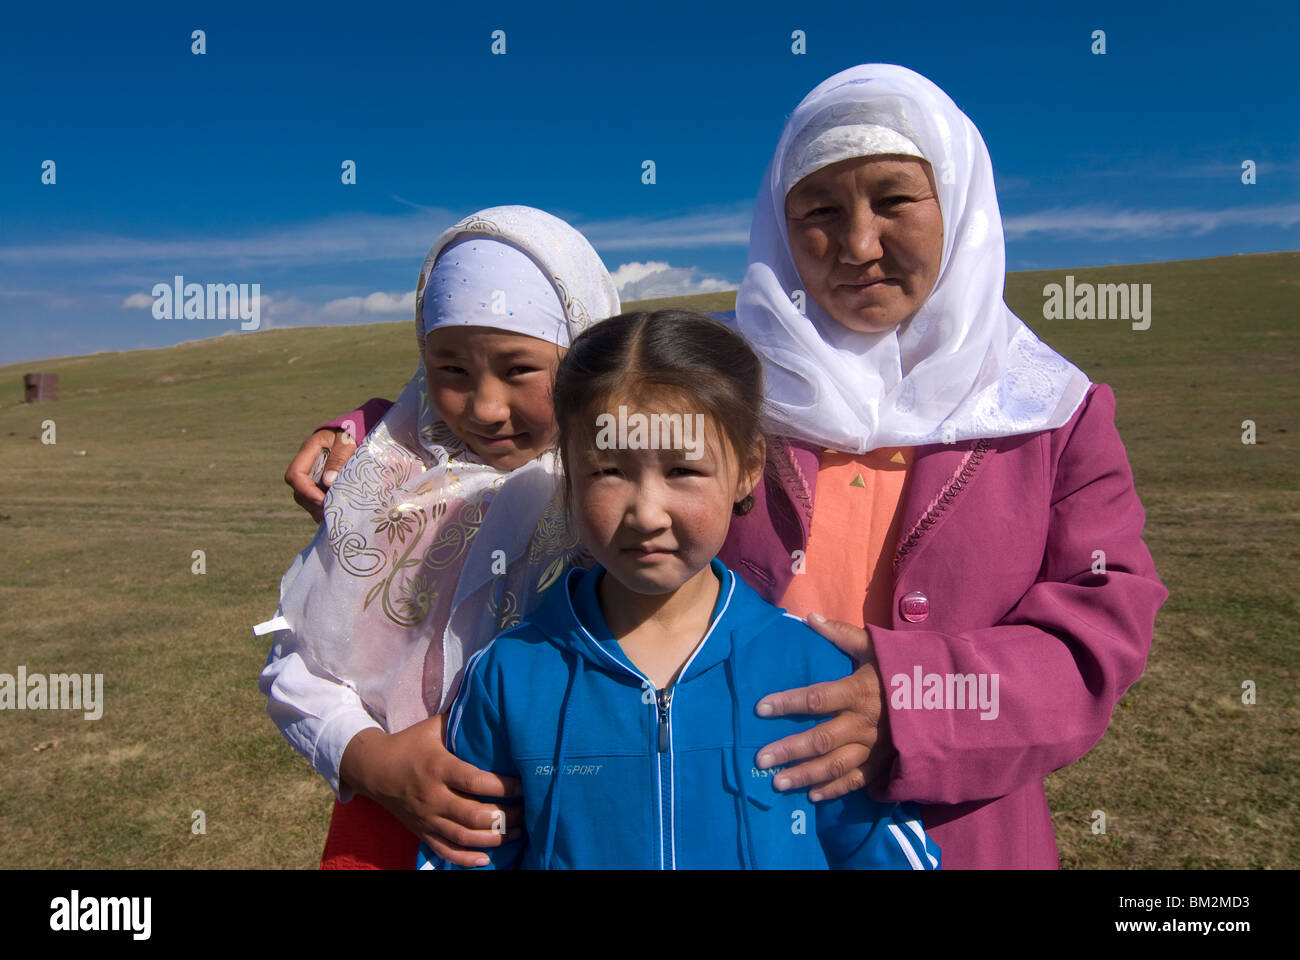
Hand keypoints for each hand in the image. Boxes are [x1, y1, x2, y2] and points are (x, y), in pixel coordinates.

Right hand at [284, 427, 356, 522]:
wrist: (359, 426)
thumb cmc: (354, 431)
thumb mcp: (348, 441)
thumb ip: (339, 458)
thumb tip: (328, 482)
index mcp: (309, 449)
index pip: (295, 475)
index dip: (306, 490)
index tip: (323, 500)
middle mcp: (307, 462)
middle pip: (298, 489)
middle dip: (312, 502)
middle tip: (330, 512)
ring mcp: (313, 471)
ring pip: (305, 495)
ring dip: (316, 508)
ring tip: (332, 515)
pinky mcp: (321, 479)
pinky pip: (315, 496)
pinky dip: (321, 506)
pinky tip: (334, 511)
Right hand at [339, 716, 522, 867]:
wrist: (372, 769)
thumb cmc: (410, 744)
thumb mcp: (433, 728)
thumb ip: (460, 721)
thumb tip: (491, 705)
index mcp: (438, 768)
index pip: (476, 782)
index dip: (504, 787)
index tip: (525, 786)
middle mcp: (433, 796)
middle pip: (474, 815)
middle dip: (506, 816)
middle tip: (528, 811)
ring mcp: (426, 818)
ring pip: (464, 837)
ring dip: (495, 839)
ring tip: (518, 832)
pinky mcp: (421, 832)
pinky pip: (445, 851)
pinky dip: (466, 859)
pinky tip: (486, 859)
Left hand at [754, 614, 892, 802]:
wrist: (950, 698)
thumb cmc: (905, 669)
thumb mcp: (877, 647)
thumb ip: (842, 635)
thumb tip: (809, 618)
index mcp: (859, 691)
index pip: (816, 698)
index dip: (787, 703)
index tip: (760, 708)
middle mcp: (864, 723)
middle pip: (821, 739)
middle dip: (789, 750)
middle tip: (760, 760)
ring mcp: (876, 747)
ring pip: (836, 766)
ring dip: (806, 776)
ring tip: (778, 783)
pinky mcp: (886, 764)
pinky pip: (858, 781)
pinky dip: (836, 790)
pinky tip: (813, 796)